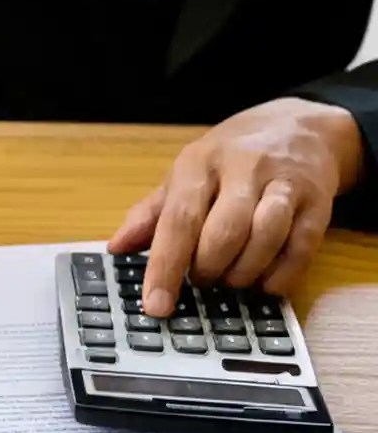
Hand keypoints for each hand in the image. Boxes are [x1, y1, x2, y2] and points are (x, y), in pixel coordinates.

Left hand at [109, 97, 364, 316]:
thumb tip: (115, 248)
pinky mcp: (318, 201)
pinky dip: (281, 274)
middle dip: (208, 269)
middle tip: (199, 281)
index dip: (165, 267)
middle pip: (224, 232)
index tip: (156, 305)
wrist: (299, 127)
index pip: (178, 220)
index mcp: (199, 165)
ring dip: (243, 272)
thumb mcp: (184, 176)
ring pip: (266, 236)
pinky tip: (265, 283)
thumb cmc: (228, 159)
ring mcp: (284, 183)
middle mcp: (243, 169)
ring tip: (230, 280)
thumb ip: (150, 214)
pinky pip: (302, 246)